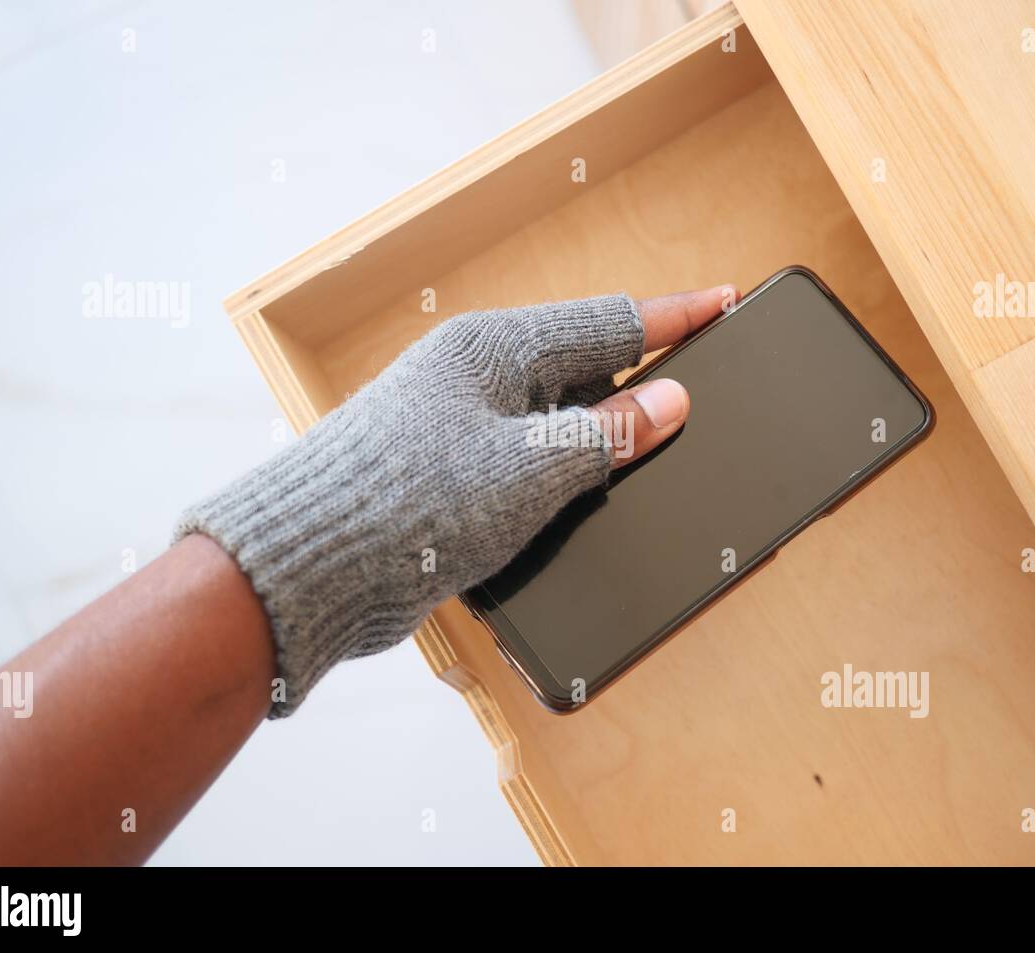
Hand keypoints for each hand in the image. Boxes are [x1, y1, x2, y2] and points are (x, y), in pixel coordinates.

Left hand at [177, 286, 733, 714]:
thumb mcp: (529, 471)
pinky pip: (521, 453)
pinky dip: (558, 468)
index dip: (675, 317)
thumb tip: (668, 404)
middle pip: (580, 364)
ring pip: (550, 414)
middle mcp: (472, 374)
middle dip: (638, 378)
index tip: (726, 303)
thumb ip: (604, 435)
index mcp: (493, 348)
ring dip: (595, 433)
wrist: (309, 566)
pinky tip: (578, 492)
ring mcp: (454, 420)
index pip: (607, 322)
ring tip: (646, 447)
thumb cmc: (408, 505)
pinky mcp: (442, 468)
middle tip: (697, 387)